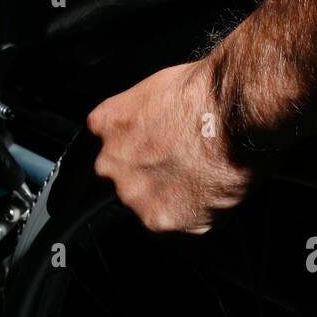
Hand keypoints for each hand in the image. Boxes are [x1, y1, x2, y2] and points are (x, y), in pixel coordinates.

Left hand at [86, 58, 254, 233]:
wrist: (234, 114)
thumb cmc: (206, 93)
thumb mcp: (157, 91)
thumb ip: (142, 122)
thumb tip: (153, 134)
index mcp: (105, 126)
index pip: (83, 160)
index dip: (96, 173)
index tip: (98, 184)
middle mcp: (111, 165)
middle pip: (123, 185)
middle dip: (149, 182)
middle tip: (182, 169)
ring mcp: (135, 196)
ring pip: (152, 206)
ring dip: (174, 199)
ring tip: (203, 177)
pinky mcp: (163, 220)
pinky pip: (180, 225)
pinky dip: (198, 214)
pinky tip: (213, 190)